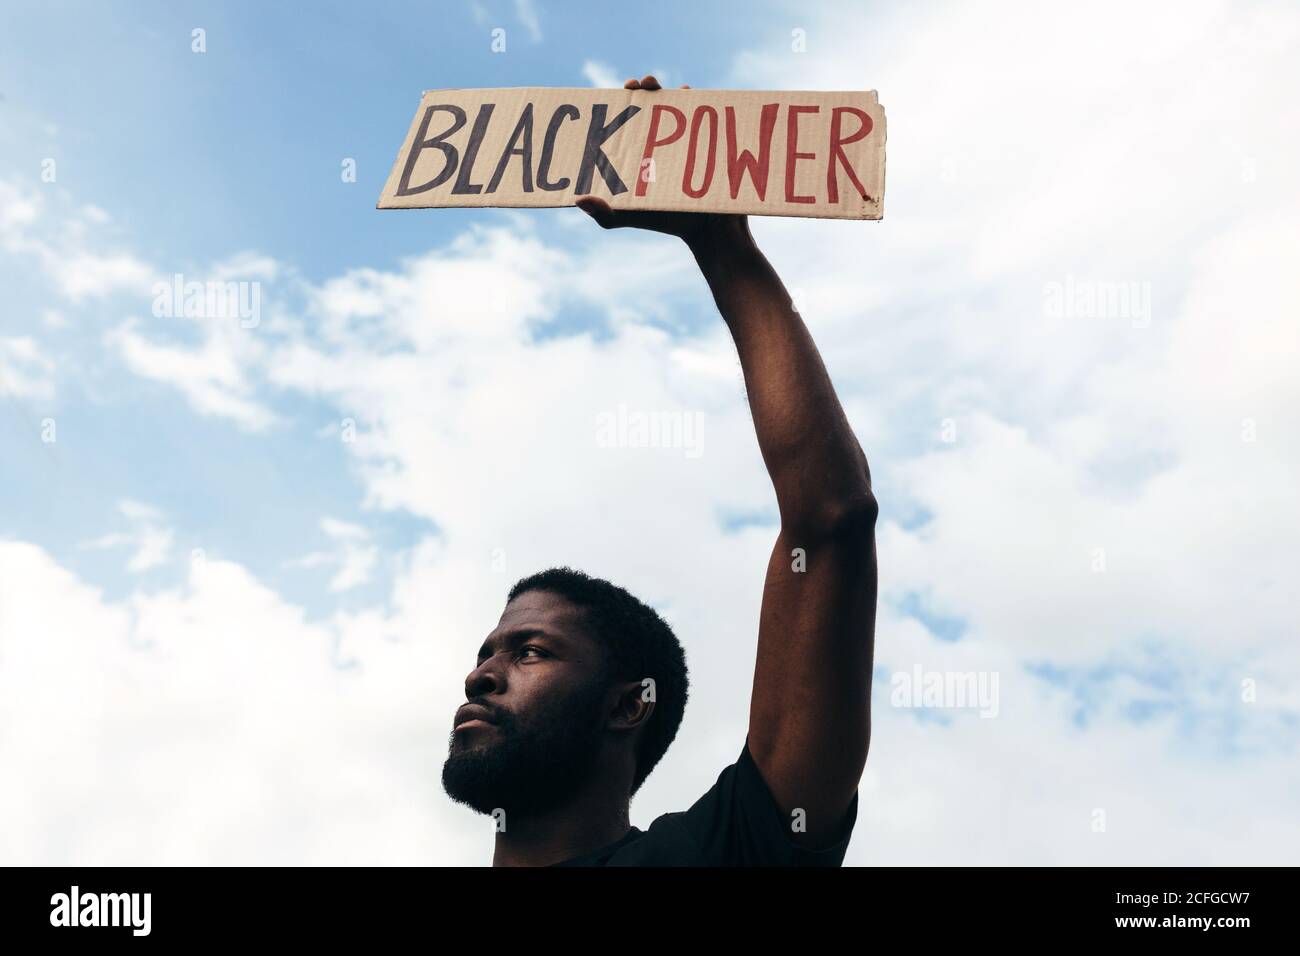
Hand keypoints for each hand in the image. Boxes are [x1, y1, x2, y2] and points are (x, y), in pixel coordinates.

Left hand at [575, 75, 751, 251]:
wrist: (710, 231)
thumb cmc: (668, 221)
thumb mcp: (632, 216)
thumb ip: (606, 214)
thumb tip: (579, 199)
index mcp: (641, 150)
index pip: (629, 119)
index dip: (624, 100)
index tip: (623, 90)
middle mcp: (663, 140)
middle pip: (653, 105)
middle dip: (646, 89)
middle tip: (642, 84)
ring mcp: (687, 139)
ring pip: (679, 107)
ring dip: (673, 92)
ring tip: (671, 89)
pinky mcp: (709, 142)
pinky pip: (705, 117)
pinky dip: (699, 102)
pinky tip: (691, 95)